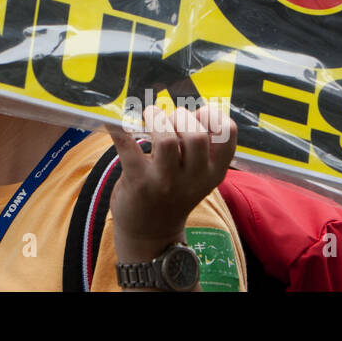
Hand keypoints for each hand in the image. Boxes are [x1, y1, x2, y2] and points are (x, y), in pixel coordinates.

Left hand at [106, 101, 236, 259]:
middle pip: (195, 135)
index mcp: (214, 171)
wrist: (150, 233)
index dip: (212, 116)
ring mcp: (165, 181)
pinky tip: (114, 118)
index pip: (228, 134)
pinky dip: (118, 127)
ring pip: (166, 139)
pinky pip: (127, 145)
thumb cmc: (173, 192)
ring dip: (155, 119)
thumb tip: (187, 107)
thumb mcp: (198, 175)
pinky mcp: (138, 181)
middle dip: (180, 117)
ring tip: (149, 117)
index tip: (197, 115)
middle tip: (167, 120)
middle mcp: (194, 178)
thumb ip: (199, 147)